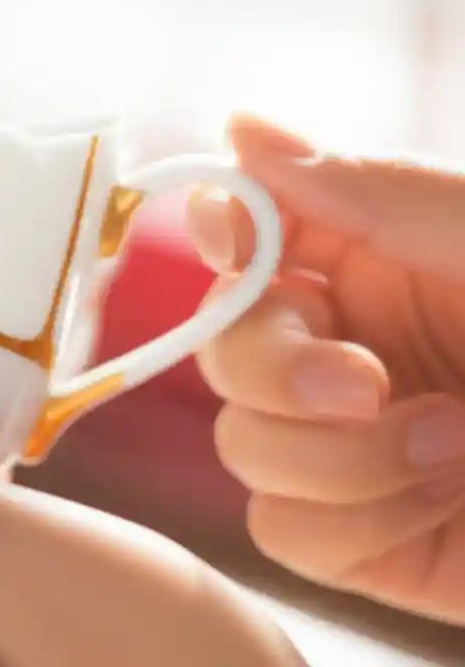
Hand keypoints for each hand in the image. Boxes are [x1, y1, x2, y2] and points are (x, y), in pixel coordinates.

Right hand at [187, 116, 464, 624]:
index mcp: (384, 261)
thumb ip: (381, 195)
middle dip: (277, 372)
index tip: (243, 244)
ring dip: (338, 459)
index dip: (228, 234)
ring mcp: (349, 445)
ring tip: (453, 449)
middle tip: (365, 388)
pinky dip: (354, 524)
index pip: (254, 232)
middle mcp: (352, 346)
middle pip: (224, 346)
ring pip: (242, 443)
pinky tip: (437, 505)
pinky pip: (282, 529)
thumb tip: (245, 129)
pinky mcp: (359, 537)